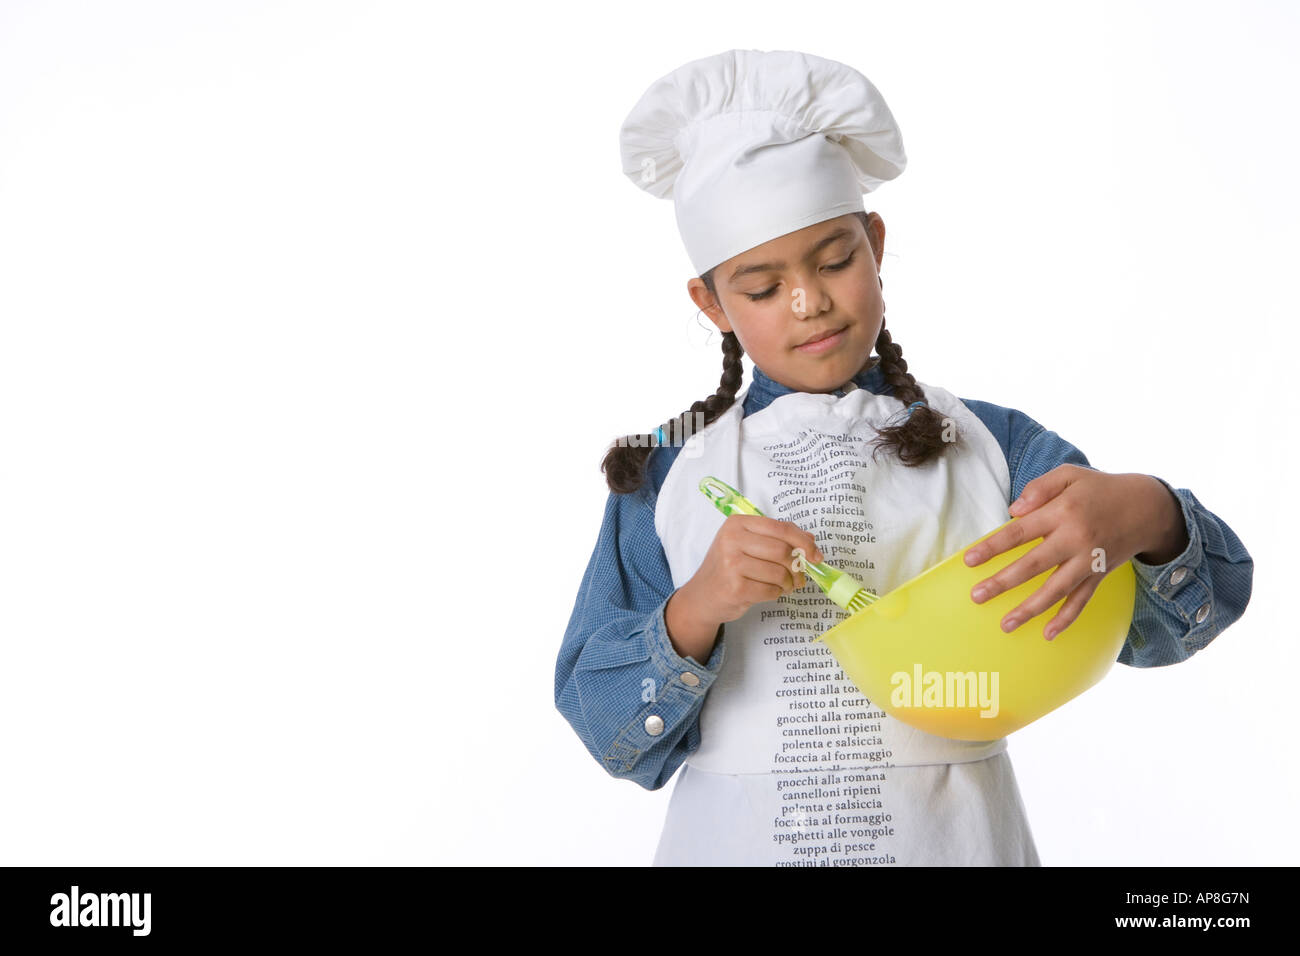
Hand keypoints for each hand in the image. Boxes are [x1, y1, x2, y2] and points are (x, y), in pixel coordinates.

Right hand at [685, 514, 823, 624]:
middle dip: (797, 567)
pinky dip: (776, 594)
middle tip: (799, 577)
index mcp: (737, 524)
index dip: (803, 542)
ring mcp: (731, 564)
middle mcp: (732, 540)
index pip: (781, 528)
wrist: (703, 596)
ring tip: (783, 585)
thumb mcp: (748, 545)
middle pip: (782, 551)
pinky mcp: (735, 588)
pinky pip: (770, 590)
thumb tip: (811, 540)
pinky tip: (768, 592)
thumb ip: (778, 539)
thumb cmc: (729, 568)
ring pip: (779, 573)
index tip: (816, 556)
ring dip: (787, 583)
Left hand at [961, 465, 1180, 640]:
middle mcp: (1076, 539)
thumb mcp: (1070, 474)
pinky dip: (1067, 619)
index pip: (1020, 532)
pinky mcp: (1100, 575)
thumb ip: (1040, 488)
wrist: (1147, 508)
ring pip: (1056, 590)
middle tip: (977, 596)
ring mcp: (1088, 561)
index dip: (993, 547)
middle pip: (1034, 565)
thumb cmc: (1099, 489)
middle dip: (1003, 582)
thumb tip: (1013, 510)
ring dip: (1030, 609)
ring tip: (1005, 624)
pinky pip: (1082, 600)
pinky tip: (1048, 634)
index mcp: (1063, 513)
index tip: (969, 560)